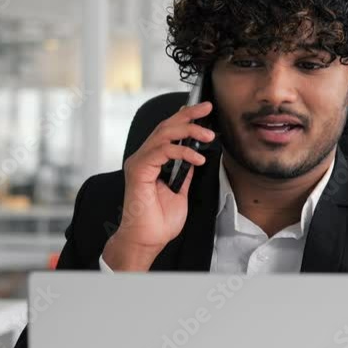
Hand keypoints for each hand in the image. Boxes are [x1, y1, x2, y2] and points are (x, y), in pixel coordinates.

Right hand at [102, 101, 215, 270]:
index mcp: (153, 161)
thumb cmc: (159, 221)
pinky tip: (196, 158)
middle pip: (166, 126)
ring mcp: (140, 162)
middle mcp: (144, 158)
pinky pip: (162, 151)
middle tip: (207, 108)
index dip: (185, 118)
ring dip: (189, 131)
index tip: (204, 111)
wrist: (148, 239)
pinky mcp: (139, 169)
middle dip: (189, 114)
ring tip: (208, 135)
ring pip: (164, 134)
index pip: (169, 131)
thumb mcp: (181, 191)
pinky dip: (182, 151)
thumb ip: (184, 172)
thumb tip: (195, 157)